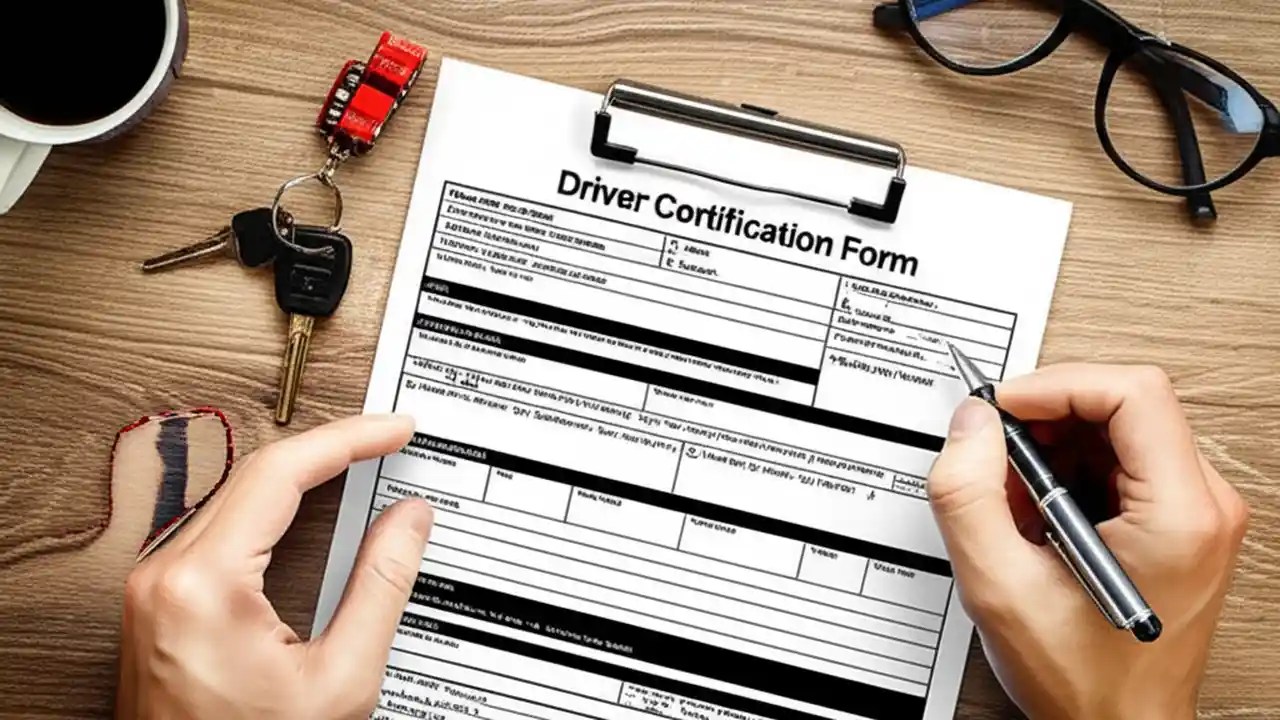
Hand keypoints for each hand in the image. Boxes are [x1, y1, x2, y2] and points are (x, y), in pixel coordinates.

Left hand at [115, 414, 432, 718]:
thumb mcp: (340, 680)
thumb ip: (382, 587)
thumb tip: (409, 521)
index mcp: (203, 585)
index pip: (282, 473)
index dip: (348, 439)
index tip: (392, 428)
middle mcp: (164, 576)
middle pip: (255, 473)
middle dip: (328, 448)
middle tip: (386, 439)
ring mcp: (153, 587)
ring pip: (235, 495)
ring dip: (299, 474)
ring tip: (358, 462)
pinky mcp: (157, 600)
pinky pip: (219, 525)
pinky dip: (271, 506)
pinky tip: (307, 504)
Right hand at [928, 365, 1246, 719]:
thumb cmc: (1083, 680)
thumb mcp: (1000, 585)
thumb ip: (968, 493)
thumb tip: (971, 424)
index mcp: (1180, 516)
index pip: (1131, 393)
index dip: (1056, 385)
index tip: (1004, 407)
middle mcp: (1204, 507)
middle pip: (1124, 404)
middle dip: (1047, 419)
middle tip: (998, 456)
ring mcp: (1196, 514)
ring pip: (1119, 429)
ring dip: (1054, 449)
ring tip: (1014, 502)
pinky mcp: (1178, 522)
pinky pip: (1121, 462)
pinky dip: (1068, 473)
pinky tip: (1037, 517)